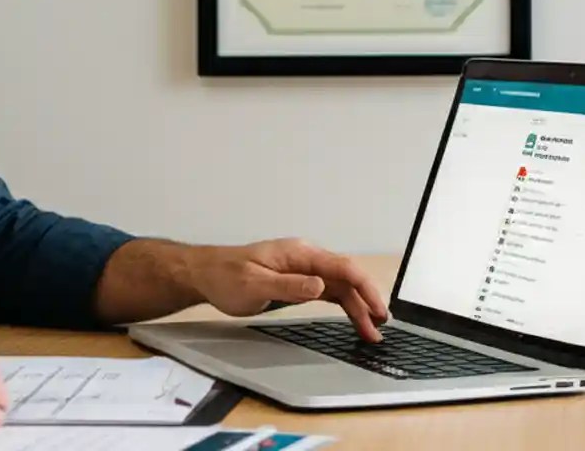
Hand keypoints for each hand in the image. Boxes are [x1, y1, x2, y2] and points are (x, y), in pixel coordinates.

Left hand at [189, 238, 389, 341]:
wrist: (206, 274)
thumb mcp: (254, 284)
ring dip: (357, 306)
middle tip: (378, 329)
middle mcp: (306, 258)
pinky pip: (329, 292)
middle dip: (365, 301)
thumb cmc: (225, 276)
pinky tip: (354, 318)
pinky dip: (344, 305)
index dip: (364, 288)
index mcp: (299, 253)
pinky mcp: (299, 282)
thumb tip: (319, 286)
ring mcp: (303, 270)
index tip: (377, 309)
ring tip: (371, 331)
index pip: (342, 267)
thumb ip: (288, 285)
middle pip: (346, 278)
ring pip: (340, 287)